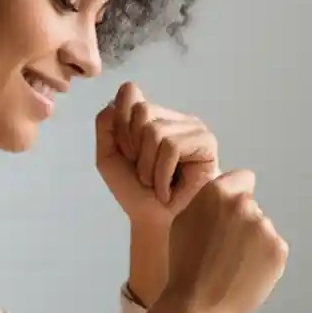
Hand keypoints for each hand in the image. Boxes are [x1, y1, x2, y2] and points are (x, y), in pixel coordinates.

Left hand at [95, 82, 218, 229]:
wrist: (152, 220)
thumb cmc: (133, 190)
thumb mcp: (107, 154)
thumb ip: (105, 122)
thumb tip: (127, 94)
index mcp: (150, 113)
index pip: (130, 92)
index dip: (120, 125)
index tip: (125, 154)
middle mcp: (172, 115)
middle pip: (142, 111)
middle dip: (133, 148)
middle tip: (141, 173)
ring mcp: (191, 127)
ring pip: (156, 131)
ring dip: (147, 166)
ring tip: (153, 183)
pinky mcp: (206, 143)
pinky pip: (173, 146)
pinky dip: (161, 174)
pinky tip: (166, 190)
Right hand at [161, 169, 287, 312]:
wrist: (196, 306)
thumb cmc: (184, 265)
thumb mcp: (183, 221)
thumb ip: (206, 202)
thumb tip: (226, 196)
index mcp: (217, 193)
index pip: (243, 178)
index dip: (235, 194)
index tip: (227, 213)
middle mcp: (244, 205)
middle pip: (251, 207)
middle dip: (241, 222)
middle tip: (223, 248)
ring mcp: (264, 228)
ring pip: (262, 229)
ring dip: (252, 242)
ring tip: (231, 265)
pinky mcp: (279, 250)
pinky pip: (273, 248)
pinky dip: (263, 260)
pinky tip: (244, 274)